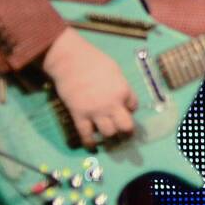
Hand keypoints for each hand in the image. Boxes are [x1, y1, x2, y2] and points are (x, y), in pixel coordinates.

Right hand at [42, 27, 138, 148]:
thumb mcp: (114, 70)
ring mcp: (95, 111)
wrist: (70, 61)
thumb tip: (122, 96)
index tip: (126, 109)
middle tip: (124, 131)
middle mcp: (112, 104)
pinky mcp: (79, 115)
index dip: (130, 108)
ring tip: (108, 135)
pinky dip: (90, 142)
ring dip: (110, 135)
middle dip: (127, 130)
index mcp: (123, 91)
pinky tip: (92, 145)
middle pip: (126, 126)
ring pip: (109, 133)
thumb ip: (120, 85)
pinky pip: (86, 135)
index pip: (134, 106)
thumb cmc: (93, 60)